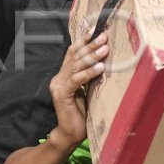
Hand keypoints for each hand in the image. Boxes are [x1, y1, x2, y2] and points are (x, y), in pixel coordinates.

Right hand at [48, 29, 108, 146]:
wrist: (70, 134)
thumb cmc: (81, 114)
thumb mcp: (88, 91)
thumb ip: (90, 77)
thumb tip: (104, 61)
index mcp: (64, 75)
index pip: (73, 53)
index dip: (83, 41)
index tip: (95, 29)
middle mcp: (59, 77)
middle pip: (75, 57)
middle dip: (91, 45)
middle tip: (104, 36)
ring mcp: (58, 85)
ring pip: (76, 66)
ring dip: (92, 56)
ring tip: (105, 48)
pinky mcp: (61, 94)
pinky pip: (76, 80)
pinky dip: (89, 73)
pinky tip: (100, 67)